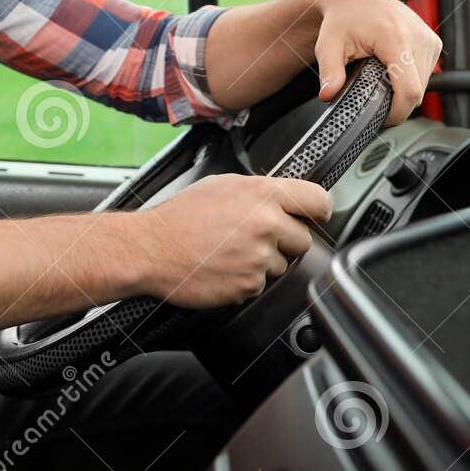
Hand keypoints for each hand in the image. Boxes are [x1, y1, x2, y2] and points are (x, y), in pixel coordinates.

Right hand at [130, 174, 332, 308]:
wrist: (151, 249)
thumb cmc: (180, 217)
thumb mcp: (223, 185)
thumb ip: (259, 192)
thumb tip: (283, 199)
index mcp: (262, 194)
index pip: (318, 201)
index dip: (319, 212)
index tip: (316, 217)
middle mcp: (266, 224)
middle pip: (303, 240)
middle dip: (285, 241)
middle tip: (256, 238)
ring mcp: (259, 257)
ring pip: (281, 265)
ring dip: (263, 262)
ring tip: (231, 252)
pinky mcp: (249, 285)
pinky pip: (260, 284)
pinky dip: (246, 280)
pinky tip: (224, 267)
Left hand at [312, 0, 442, 125]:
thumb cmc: (341, 19)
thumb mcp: (327, 45)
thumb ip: (329, 71)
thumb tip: (327, 94)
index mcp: (396, 38)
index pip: (410, 90)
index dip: (397, 113)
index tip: (381, 119)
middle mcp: (418, 36)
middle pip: (417, 92)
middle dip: (397, 104)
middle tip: (373, 101)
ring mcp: (429, 38)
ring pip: (423, 85)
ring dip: (404, 92)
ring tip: (381, 82)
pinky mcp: (433, 41)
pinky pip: (426, 73)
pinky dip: (410, 79)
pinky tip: (392, 72)